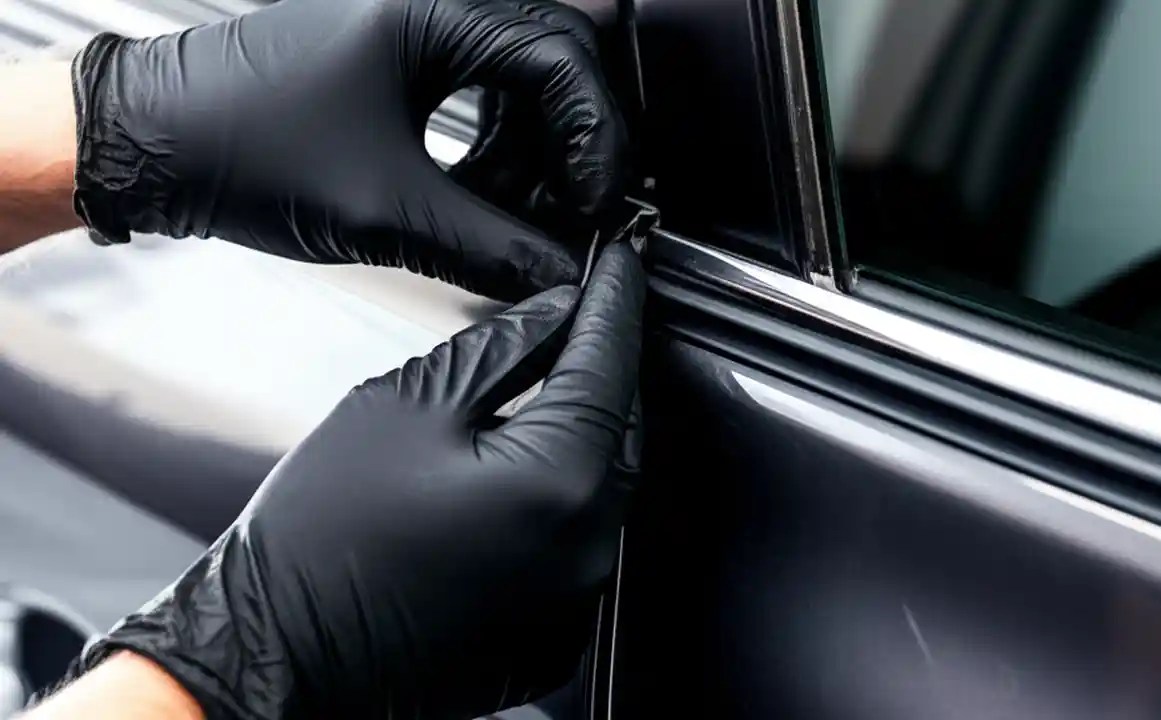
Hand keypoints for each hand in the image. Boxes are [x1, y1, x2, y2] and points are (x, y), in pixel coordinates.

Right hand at [69, 242, 643, 719]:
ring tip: (538, 384)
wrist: (276, 645)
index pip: (611, 364)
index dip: (615, 302)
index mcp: (558, 482)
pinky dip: (563, 494)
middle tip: (577, 315)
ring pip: (604, 482)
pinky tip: (516, 468)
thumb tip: (557, 309)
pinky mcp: (553, 631)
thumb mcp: (409, 404)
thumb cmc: (322, 534)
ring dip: (582, 428)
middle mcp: (585, 547)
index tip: (619, 266)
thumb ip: (502, 346)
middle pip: (619, 425)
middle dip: (602, 364)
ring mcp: (573, 597)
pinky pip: (580, 539)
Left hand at [71, 0, 626, 300]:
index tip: (599, 204)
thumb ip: (493, 246)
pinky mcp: (400, 63)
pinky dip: (496, 155)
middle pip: (555, 66)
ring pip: (522, 87)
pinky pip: (480, 100)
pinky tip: (482, 202)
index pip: (564, 60)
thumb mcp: (386, 211)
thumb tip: (566, 272)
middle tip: (579, 212)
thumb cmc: (242, 148)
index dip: (597, 139)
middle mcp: (434, 7)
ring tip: (519, 220)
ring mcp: (418, 31)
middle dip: (575, 147)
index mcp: (436, 13)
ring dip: (535, 158)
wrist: (153, 145)